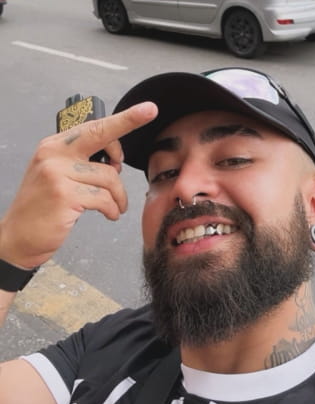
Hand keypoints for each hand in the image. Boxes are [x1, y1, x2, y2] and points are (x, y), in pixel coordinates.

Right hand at [0, 102, 157, 268]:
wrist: (19, 236)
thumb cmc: (44, 206)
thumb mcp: (58, 176)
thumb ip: (83, 164)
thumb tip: (116, 162)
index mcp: (54, 146)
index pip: (93, 127)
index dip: (124, 118)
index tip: (148, 109)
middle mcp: (54, 154)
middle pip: (102, 135)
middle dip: (129, 124)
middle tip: (148, 124)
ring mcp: (58, 174)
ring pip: (110, 177)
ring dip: (119, 197)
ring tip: (115, 207)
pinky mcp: (64, 195)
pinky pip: (104, 199)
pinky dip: (112, 209)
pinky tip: (109, 214)